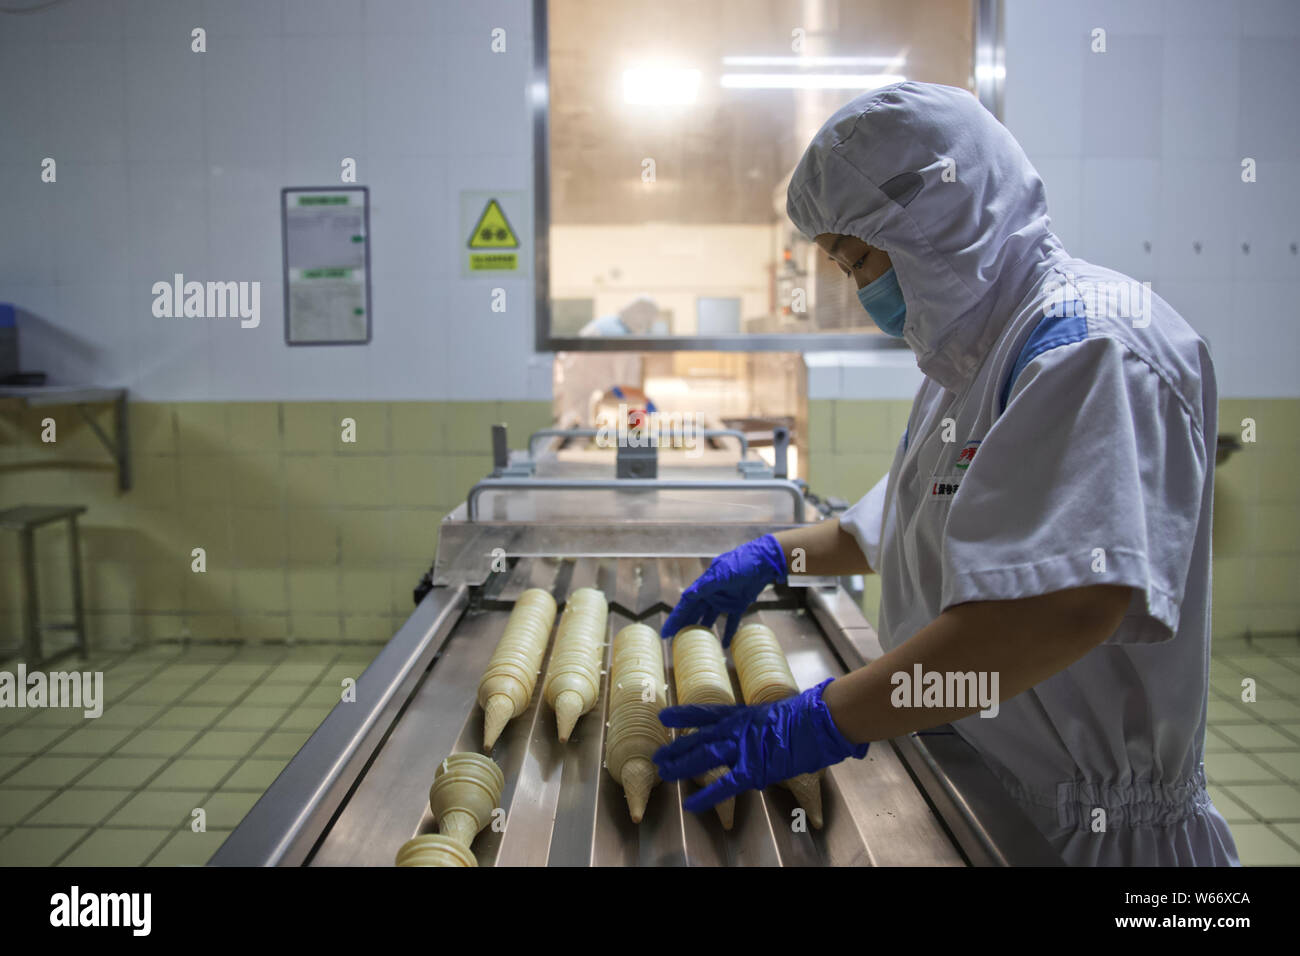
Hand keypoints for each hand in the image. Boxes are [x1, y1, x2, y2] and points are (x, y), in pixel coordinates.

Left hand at [652, 678, 868, 812]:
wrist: (821, 718)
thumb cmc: (809, 715)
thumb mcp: (780, 714)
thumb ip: (766, 726)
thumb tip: (767, 735)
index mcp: (743, 714)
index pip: (707, 713)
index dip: (684, 715)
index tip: (665, 716)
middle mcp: (738, 728)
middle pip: (699, 738)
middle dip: (677, 749)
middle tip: (658, 757)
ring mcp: (744, 746)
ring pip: (705, 756)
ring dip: (682, 766)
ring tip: (663, 774)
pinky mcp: (755, 767)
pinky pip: (726, 784)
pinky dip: (707, 796)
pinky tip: (691, 804)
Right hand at [662, 534, 786, 645]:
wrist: (763, 561)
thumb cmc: (741, 563)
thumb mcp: (722, 573)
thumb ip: (706, 585)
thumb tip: (687, 595)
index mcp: (704, 586)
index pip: (686, 606)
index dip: (676, 619)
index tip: (666, 632)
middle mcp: (712, 594)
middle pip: (695, 613)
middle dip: (685, 626)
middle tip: (676, 642)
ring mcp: (725, 600)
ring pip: (710, 618)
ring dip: (704, 630)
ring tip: (696, 644)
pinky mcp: (739, 604)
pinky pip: (732, 622)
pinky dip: (729, 632)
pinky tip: (725, 645)